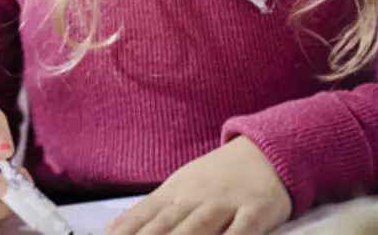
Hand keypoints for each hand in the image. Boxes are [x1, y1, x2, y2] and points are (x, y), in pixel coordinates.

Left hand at [106, 137, 291, 234]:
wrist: (267, 151)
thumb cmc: (219, 177)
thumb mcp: (179, 187)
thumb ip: (147, 211)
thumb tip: (111, 227)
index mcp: (174, 192)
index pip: (143, 216)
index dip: (126, 232)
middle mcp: (196, 197)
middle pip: (166, 225)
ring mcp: (225, 203)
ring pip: (198, 227)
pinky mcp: (255, 210)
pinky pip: (242, 231)